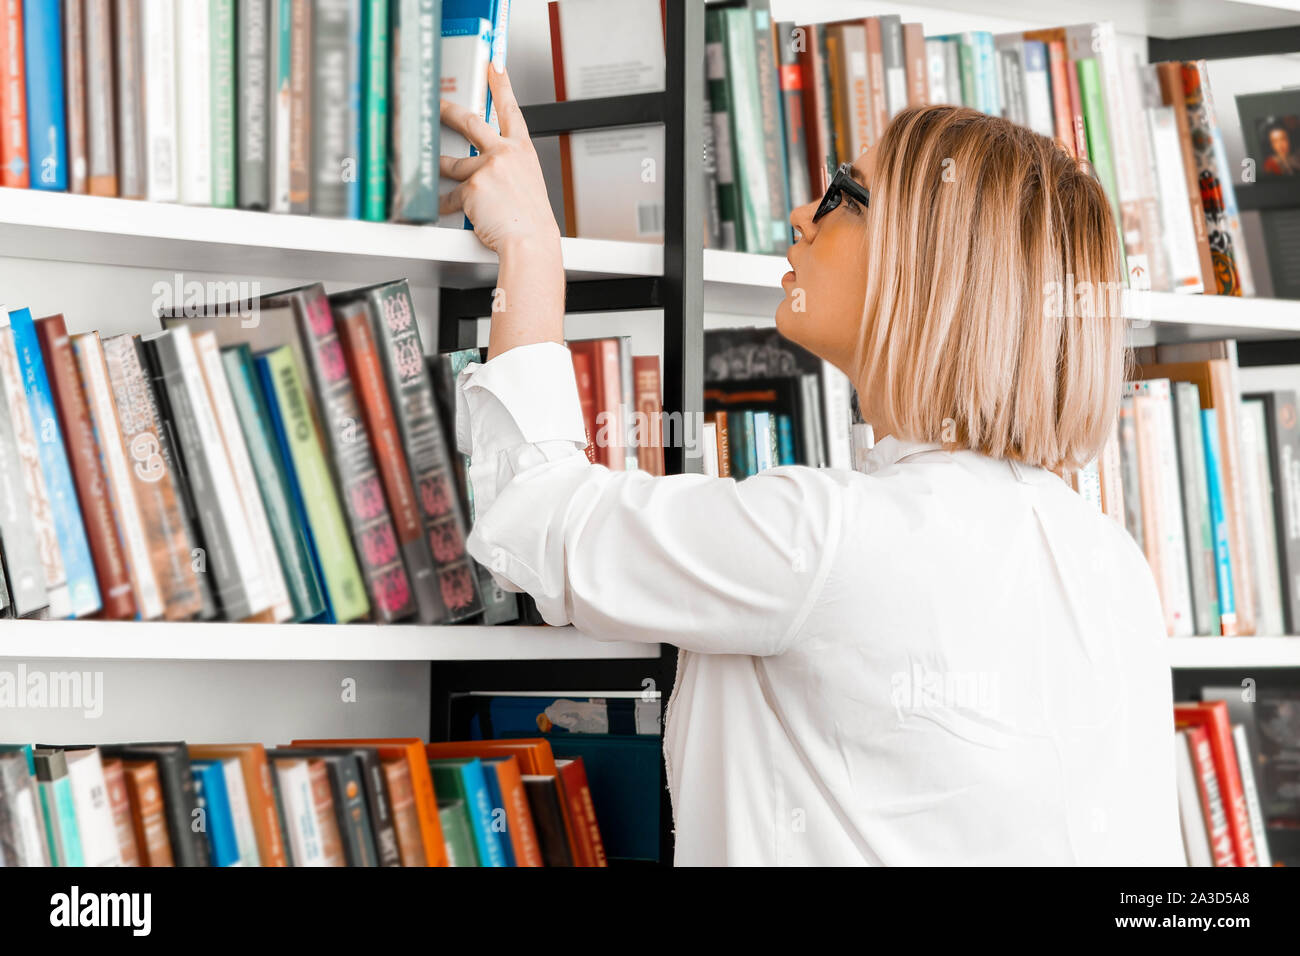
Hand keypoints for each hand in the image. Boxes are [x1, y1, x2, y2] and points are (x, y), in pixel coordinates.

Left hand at [439, 65, 560, 254]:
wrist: (531, 241)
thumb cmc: (531, 222)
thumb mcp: (527, 185)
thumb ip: (507, 171)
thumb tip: (490, 173)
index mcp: (523, 151)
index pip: (511, 109)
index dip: (502, 84)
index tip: (495, 65)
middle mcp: (505, 153)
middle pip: (471, 122)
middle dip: (449, 111)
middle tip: (437, 104)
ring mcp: (488, 167)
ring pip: (453, 163)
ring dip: (438, 166)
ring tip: (429, 167)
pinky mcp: (472, 186)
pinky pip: (451, 195)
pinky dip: (445, 204)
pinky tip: (441, 207)